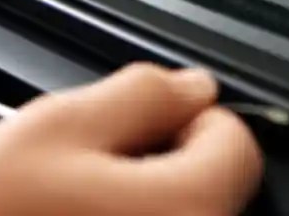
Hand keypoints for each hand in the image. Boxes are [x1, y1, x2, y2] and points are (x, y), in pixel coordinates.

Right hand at [0, 63, 263, 215]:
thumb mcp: (52, 126)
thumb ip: (139, 95)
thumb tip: (195, 85)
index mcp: (186, 207)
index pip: (236, 140)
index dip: (183, 115)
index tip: (133, 123)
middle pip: (209, 185)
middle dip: (154, 161)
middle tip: (78, 168)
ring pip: (170, 214)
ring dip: (128, 199)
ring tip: (59, 205)